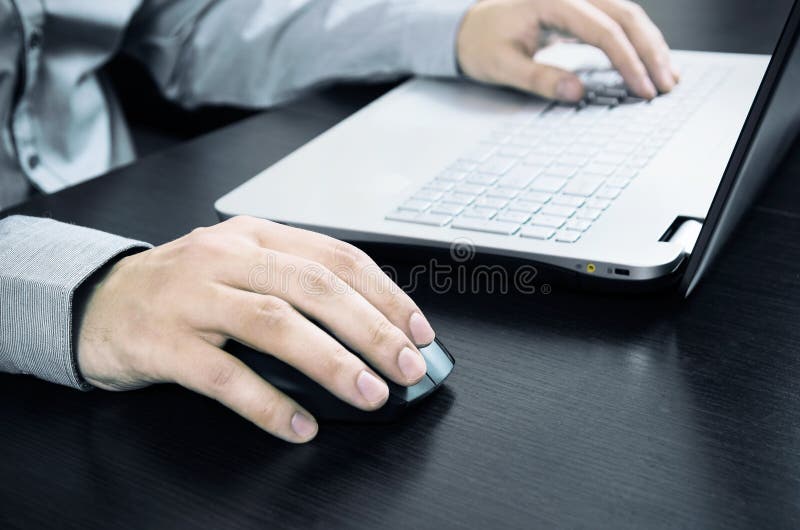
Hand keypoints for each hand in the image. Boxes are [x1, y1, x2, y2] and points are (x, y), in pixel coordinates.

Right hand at [76, 216, 435, 442]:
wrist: (98, 301)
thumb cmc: (183, 289)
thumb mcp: (240, 268)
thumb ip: (295, 288)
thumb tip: (369, 332)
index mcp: (256, 236)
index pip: (335, 258)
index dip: (384, 294)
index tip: (417, 330)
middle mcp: (226, 257)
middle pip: (313, 287)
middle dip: (370, 328)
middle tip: (406, 365)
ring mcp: (192, 297)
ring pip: (275, 324)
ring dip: (331, 362)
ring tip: (369, 393)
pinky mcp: (162, 341)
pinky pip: (224, 376)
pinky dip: (268, 403)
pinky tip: (299, 424)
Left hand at [457, 0, 678, 101]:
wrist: (468, 28)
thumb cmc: (481, 43)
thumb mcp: (501, 65)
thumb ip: (537, 78)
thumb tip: (576, 94)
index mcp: (551, 1)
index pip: (602, 30)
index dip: (627, 60)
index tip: (642, 88)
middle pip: (625, 15)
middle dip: (650, 51)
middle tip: (666, 86)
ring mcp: (578, 1)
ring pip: (627, 15)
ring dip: (650, 45)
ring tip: (668, 77)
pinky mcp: (580, 13)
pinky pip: (617, 22)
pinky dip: (637, 42)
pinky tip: (649, 63)